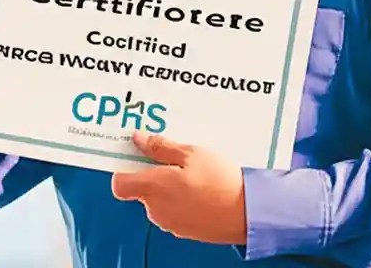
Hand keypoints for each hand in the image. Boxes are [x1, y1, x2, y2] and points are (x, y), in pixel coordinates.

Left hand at [110, 132, 246, 244]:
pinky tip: (200, 190)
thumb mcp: (191, 153)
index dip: (124, 169)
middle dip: (152, 175)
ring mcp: (170, 223)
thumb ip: (160, 147)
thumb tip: (138, 139)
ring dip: (168, 188)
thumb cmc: (221, 182)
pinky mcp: (185, 231)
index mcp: (153, 188)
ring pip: (158, 201)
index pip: (120, 184)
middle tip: (173, 160)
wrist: (250, 213)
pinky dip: (181, 201)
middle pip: (141, 189)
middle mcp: (156, 209)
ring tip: (192, 174)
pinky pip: (174, 212)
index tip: (136, 156)